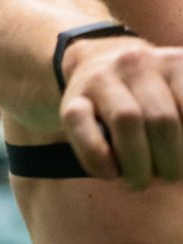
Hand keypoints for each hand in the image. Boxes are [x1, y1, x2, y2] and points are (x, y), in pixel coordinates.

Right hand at [60, 37, 182, 187]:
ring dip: (137, 164)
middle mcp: (137, 63)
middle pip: (162, 120)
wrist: (98, 61)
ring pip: (126, 120)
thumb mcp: (179, 95)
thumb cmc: (152, 96)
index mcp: (175, 64)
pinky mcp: (71, 97)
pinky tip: (109, 173)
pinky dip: (97, 158)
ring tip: (140, 181)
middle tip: (168, 176)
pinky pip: (81, 127)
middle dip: (170, 162)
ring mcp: (101, 76)